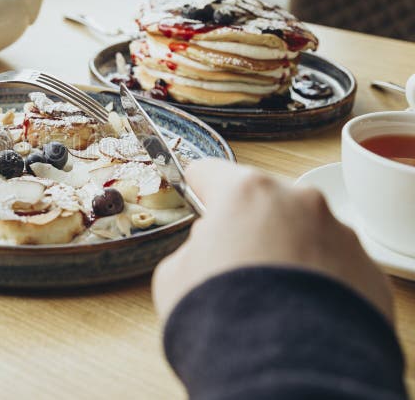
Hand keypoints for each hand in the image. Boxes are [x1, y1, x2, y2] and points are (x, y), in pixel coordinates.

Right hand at [152, 159, 393, 322]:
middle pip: (263, 201)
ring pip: (303, 232)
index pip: (212, 171)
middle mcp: (298, 202)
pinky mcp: (367, 272)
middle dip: (248, 224)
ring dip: (286, 251)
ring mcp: (339, 235)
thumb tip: (207, 249)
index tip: (195, 191)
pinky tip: (297, 312)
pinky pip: (333, 266)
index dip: (198, 185)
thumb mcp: (173, 277)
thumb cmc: (222, 316)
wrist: (283, 368)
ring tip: (269, 296)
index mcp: (246, 193)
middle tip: (232, 262)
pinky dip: (316, 282)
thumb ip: (192, 249)